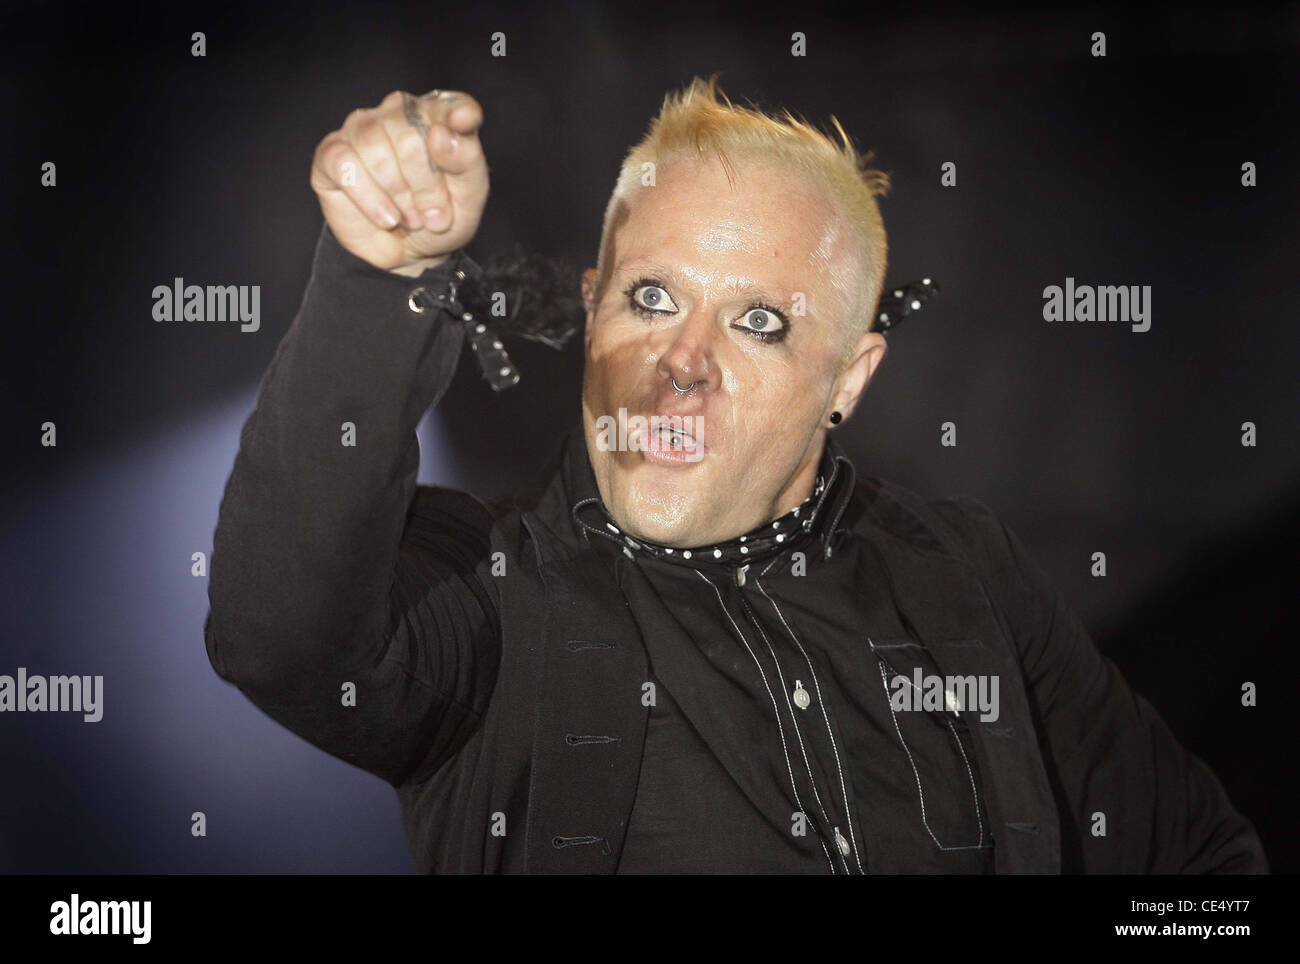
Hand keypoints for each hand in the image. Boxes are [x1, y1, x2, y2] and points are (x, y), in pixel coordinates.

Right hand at [309, 89, 488, 273]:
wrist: (407, 254)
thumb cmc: (440, 217)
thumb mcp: (468, 199)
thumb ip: (467, 162)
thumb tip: (443, 133)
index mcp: (438, 116)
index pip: (450, 104)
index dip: (457, 113)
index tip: (465, 121)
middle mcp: (398, 113)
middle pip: (410, 135)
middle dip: (425, 186)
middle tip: (432, 215)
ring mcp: (361, 129)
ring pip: (375, 148)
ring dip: (397, 194)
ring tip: (408, 217)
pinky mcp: (331, 153)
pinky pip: (344, 163)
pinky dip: (369, 197)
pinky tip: (385, 217)